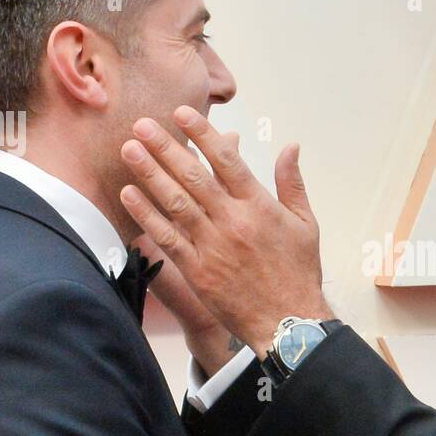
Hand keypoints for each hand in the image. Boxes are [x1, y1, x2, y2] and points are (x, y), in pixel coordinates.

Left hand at [120, 107, 329, 352]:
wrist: (287, 322)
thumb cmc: (299, 273)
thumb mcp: (306, 224)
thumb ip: (292, 183)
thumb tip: (290, 146)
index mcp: (260, 206)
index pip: (227, 160)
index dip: (202, 133)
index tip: (180, 114)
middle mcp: (233, 221)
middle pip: (193, 175)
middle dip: (165, 146)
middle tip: (141, 124)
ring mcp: (213, 246)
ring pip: (175, 202)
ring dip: (149, 173)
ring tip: (129, 150)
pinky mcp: (197, 270)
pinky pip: (166, 237)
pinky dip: (146, 215)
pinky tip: (129, 194)